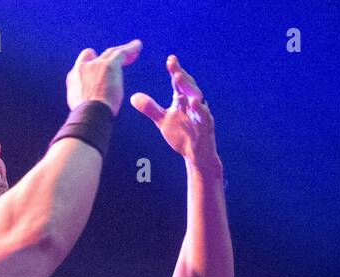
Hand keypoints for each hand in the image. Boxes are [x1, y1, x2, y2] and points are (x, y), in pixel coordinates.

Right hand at [66, 39, 142, 114]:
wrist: (90, 115)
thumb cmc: (87, 118)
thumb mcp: (80, 107)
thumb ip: (86, 100)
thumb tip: (92, 105)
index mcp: (74, 78)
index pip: (83, 64)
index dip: (92, 64)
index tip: (101, 67)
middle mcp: (83, 68)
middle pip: (96, 56)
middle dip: (107, 58)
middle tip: (119, 59)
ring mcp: (95, 65)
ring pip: (110, 53)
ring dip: (122, 51)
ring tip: (135, 47)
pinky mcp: (108, 66)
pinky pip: (121, 53)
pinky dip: (130, 49)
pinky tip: (138, 46)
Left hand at [130, 55, 219, 172]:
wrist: (195, 155)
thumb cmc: (182, 135)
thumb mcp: (163, 120)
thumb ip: (150, 108)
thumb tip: (133, 97)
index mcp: (184, 99)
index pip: (178, 82)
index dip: (174, 70)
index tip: (169, 59)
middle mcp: (194, 103)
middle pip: (188, 85)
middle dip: (181, 74)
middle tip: (172, 65)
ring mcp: (201, 114)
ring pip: (197, 97)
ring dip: (188, 87)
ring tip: (179, 77)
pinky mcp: (206, 126)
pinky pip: (204, 116)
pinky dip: (199, 109)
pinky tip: (193, 102)